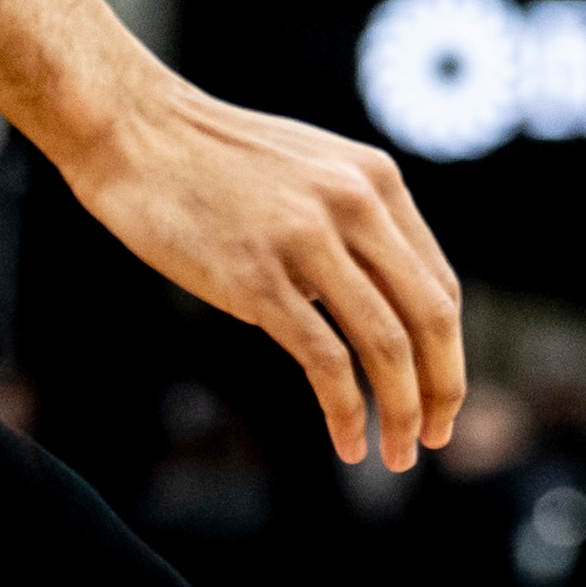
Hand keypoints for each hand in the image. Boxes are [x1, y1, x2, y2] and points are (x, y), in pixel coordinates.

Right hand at [51, 67, 468, 468]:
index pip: (440, 285)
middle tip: (433, 439)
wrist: (136, 131)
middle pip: (430, 318)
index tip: (440, 397)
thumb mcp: (311, 170)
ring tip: (395, 455)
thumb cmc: (214, 158)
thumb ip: (353, 222)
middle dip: (441, 390)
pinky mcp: (258, 278)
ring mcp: (307, 240)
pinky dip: (345, 412)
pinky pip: (325, 361)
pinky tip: (346, 440)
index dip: (449, 353)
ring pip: (387, 346)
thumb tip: (382, 298)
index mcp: (376, 179)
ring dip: (400, 413)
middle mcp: (355, 204)